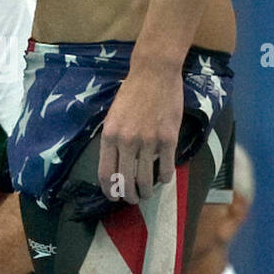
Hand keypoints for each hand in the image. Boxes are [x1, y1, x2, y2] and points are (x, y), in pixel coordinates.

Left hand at [96, 62, 183, 203]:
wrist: (153, 74)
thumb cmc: (131, 93)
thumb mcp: (112, 115)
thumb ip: (113, 139)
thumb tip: (114, 163)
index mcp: (109, 135)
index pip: (105, 172)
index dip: (108, 190)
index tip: (113, 196)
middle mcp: (126, 141)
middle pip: (125, 181)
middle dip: (128, 196)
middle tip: (132, 199)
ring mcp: (148, 141)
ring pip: (146, 179)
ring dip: (146, 191)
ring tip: (147, 193)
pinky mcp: (168, 139)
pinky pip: (166, 168)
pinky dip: (165, 178)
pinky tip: (163, 178)